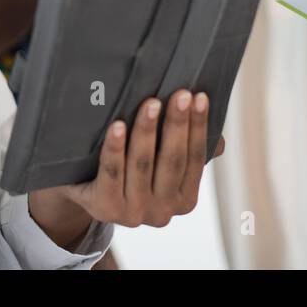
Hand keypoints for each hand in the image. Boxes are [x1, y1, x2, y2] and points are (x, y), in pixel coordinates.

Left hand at [28, 91, 224, 247]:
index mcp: (184, 200)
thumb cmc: (131, 166)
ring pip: (143, 164)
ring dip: (147, 130)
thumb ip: (187, 149)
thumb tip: (220, 140)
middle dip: (177, 124)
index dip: (199, 127)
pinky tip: (117, 126)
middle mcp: (163, 212)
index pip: (196, 158)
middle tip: (180, 93)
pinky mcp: (105, 208)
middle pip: (173, 160)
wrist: (85, 189)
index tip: (200, 97)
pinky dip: (115, 148)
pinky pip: (112, 173)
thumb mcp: (161, 160)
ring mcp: (134, 213)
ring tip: (151, 102)